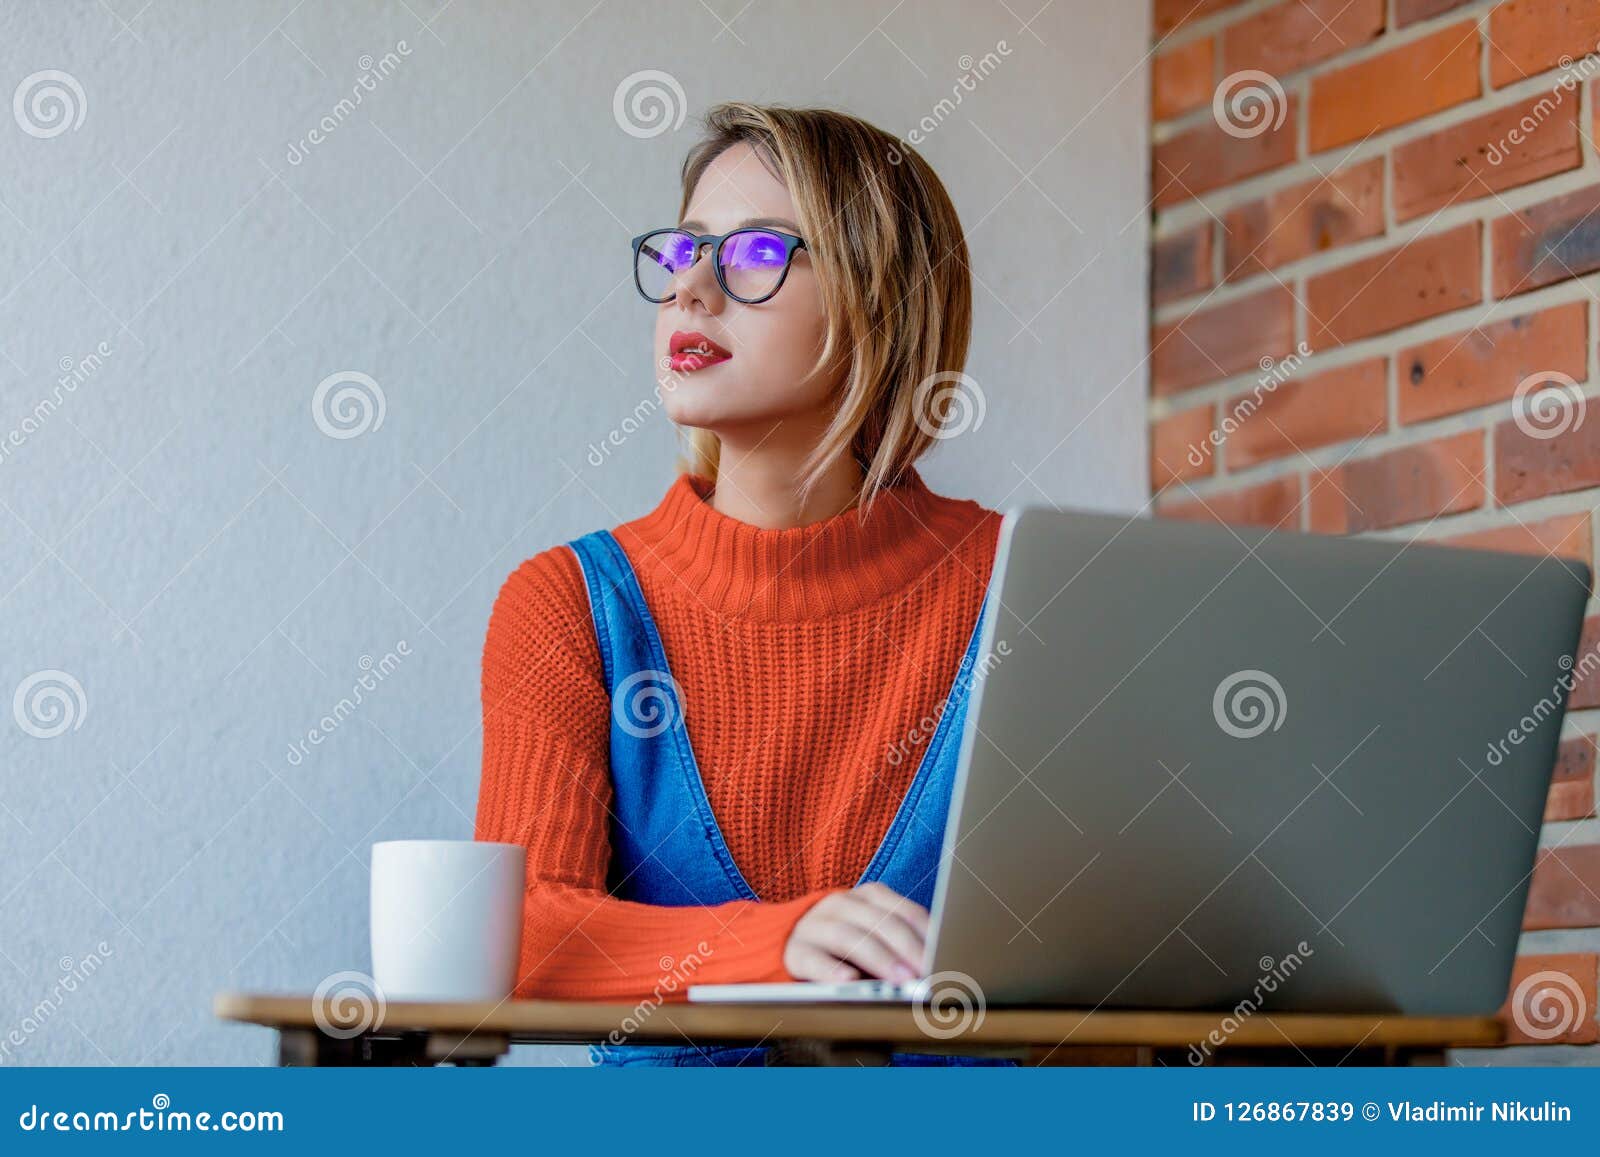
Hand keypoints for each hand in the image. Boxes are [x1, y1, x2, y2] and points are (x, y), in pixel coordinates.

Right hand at [782, 882, 929, 982]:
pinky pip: (812, 958)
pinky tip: (849, 981)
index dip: (927, 934)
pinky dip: (831, 969)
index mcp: (867, 898)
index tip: (946, 957)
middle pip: (880, 922)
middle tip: (926, 972)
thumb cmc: (844, 948)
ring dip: (878, 958)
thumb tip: (938, 967)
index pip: (904, 911)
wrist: (785, 943)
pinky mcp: (792, 950)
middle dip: (907, 948)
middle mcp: (840, 904)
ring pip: (848, 936)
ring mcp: (814, 925)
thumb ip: (900, 946)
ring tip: (899, 979)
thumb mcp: (873, 937)